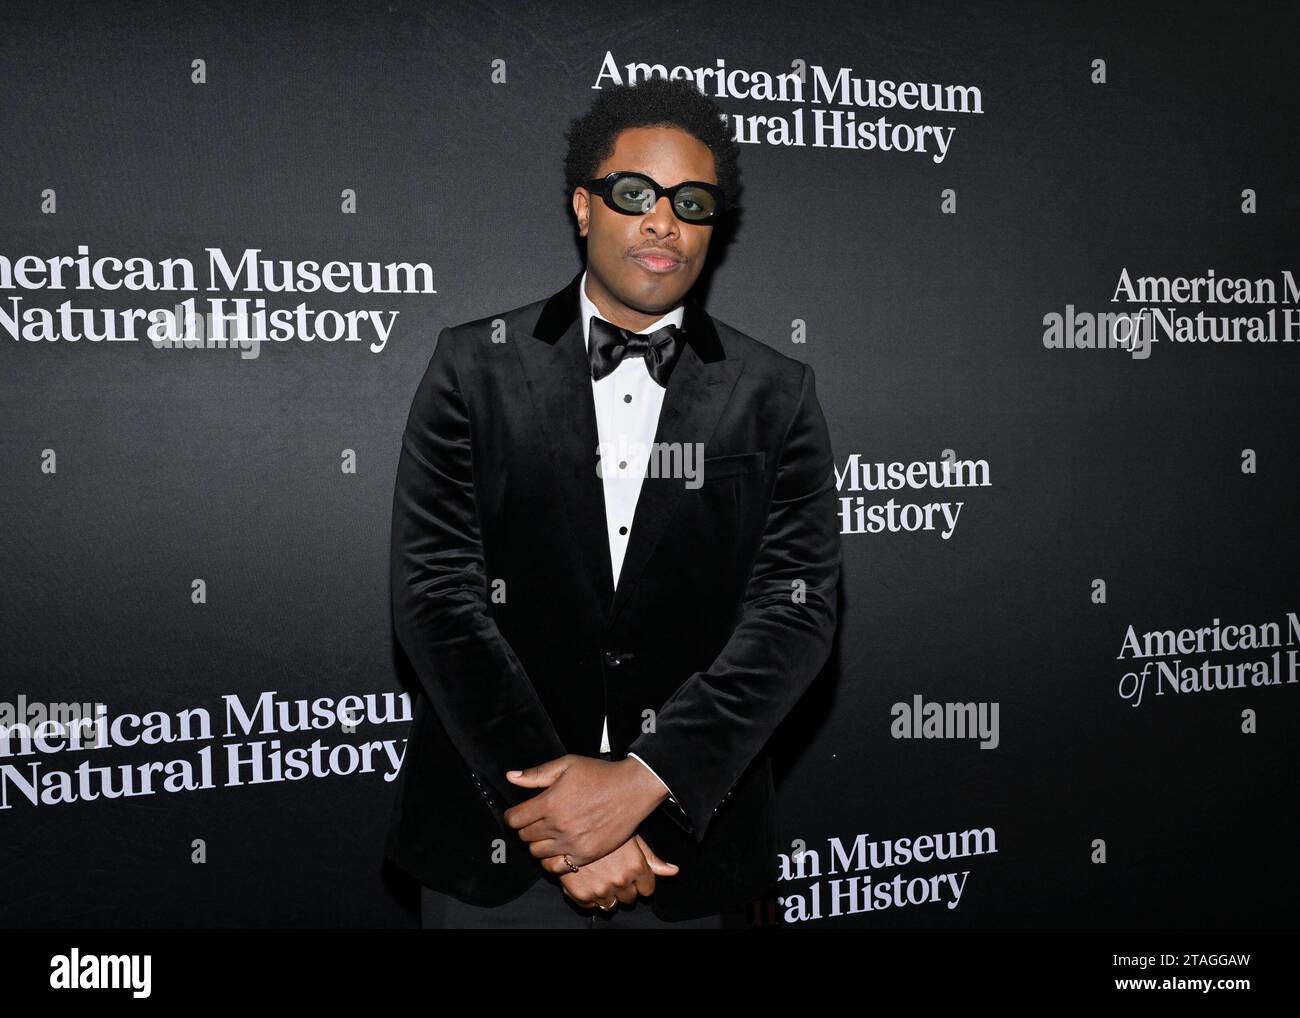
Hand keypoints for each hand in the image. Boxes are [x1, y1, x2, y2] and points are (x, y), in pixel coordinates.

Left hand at [504, 755, 667, 868]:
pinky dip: (551, 861)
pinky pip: (555, 868)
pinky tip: (557, 850)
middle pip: (524, 837)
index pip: (515, 820)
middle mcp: (558, 826)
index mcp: (550, 803)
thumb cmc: (600, 775)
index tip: (518, 815)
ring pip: (536, 853)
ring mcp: (571, 843)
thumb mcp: (567, 765)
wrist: (632, 790)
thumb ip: (537, 774)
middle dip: (525, 829)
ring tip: (547, 835)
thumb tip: (511, 777)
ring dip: (537, 844)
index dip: (513, 816)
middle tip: (535, 822)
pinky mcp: (585, 855)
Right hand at [559, 834, 678, 909]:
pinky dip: (590, 897)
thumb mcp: (630, 835)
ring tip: (600, 875)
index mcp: (636, 867)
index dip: (641, 881)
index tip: (632, 873)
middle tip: (614, 872)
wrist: (567, 826)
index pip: (648, 889)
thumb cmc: (601, 825)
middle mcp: (621, 881)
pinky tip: (587, 880)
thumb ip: (651, 857)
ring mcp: (601, 890)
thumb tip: (673, 871)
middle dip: (625, 888)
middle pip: (630, 898)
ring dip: (608, 894)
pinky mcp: (581, 895)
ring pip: (611, 905)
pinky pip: (591, 906)